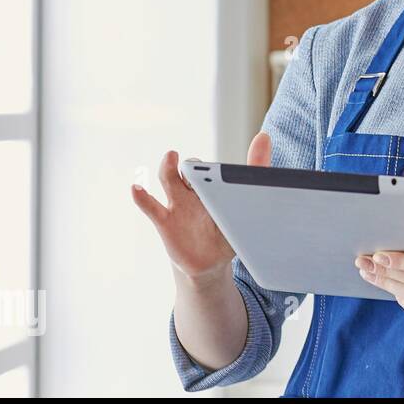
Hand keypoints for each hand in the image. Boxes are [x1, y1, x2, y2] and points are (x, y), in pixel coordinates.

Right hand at [132, 131, 271, 284]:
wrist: (211, 263)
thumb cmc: (228, 231)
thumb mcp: (244, 211)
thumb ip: (256, 175)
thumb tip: (266, 140)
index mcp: (214, 188)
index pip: (212, 170)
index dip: (214, 168)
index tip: (219, 168)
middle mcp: (194, 192)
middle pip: (190, 170)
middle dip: (194, 167)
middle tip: (201, 169)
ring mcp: (178, 205)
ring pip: (169, 180)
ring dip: (169, 168)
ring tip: (172, 157)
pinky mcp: (165, 222)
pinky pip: (151, 206)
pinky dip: (142, 197)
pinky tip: (137, 189)